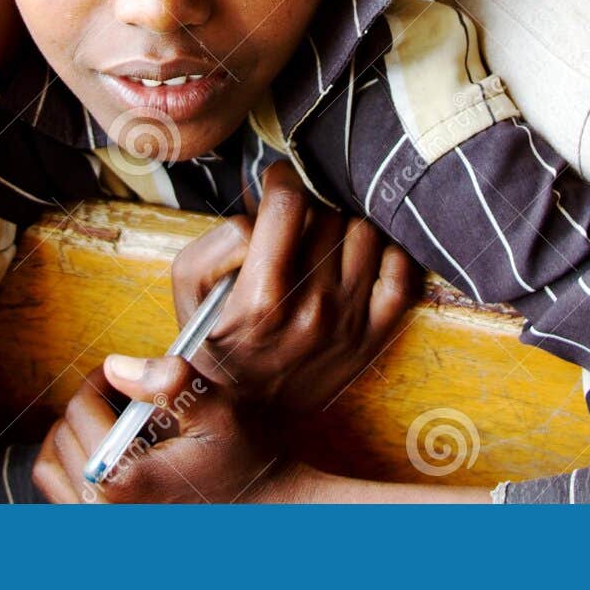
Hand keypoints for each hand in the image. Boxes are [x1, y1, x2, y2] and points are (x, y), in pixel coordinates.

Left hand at [32, 355, 304, 503]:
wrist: (265, 516)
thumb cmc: (245, 467)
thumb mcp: (220, 415)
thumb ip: (171, 383)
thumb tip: (116, 366)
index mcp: (124, 479)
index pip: (80, 410)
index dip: (99, 379)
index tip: (121, 374)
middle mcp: (101, 512)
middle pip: (62, 436)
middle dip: (89, 406)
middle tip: (121, 395)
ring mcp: (99, 528)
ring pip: (51, 469)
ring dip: (72, 437)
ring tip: (110, 423)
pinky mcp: (103, 533)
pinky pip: (62, 497)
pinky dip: (73, 469)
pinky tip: (110, 455)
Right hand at [170, 161, 416, 411]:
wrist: (245, 411)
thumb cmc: (213, 339)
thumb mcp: (189, 288)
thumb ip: (218, 240)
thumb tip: (260, 211)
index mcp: (264, 295)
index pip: (289, 204)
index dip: (282, 178)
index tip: (277, 179)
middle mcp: (312, 308)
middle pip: (327, 215)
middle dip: (308, 204)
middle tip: (294, 216)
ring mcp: (348, 323)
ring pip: (363, 233)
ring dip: (343, 223)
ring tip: (324, 234)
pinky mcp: (373, 337)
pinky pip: (400, 274)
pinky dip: (387, 251)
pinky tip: (360, 251)